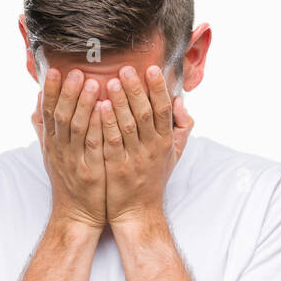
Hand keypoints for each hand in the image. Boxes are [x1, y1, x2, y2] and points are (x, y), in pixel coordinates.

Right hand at [31, 67, 105, 228]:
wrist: (76, 215)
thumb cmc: (68, 182)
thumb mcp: (51, 154)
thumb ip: (44, 128)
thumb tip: (36, 102)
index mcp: (52, 143)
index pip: (48, 112)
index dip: (50, 91)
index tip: (53, 70)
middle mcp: (60, 150)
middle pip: (61, 116)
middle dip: (67, 92)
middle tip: (76, 71)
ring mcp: (75, 161)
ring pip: (77, 128)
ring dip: (84, 104)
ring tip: (92, 83)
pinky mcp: (91, 172)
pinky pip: (93, 146)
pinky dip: (97, 127)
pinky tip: (105, 111)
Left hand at [99, 64, 193, 228]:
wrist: (139, 212)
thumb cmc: (153, 179)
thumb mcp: (174, 154)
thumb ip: (180, 127)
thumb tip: (180, 101)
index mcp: (165, 142)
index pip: (164, 110)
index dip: (158, 89)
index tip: (151, 69)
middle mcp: (152, 149)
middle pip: (146, 114)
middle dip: (136, 90)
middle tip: (126, 69)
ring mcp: (134, 159)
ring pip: (128, 126)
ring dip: (120, 103)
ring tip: (110, 82)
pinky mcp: (116, 169)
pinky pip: (111, 143)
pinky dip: (106, 125)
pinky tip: (100, 108)